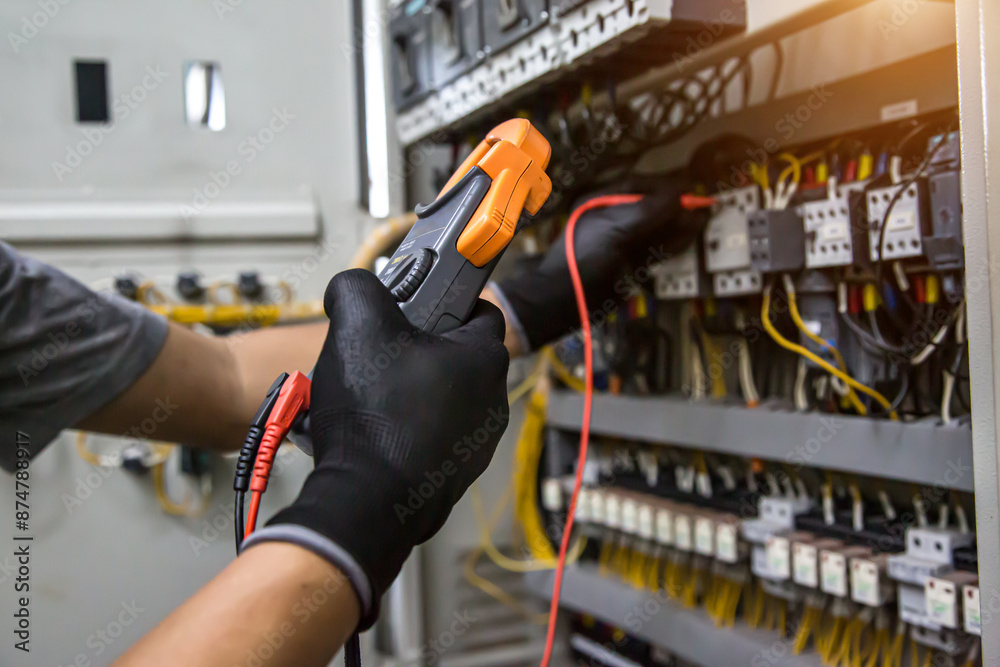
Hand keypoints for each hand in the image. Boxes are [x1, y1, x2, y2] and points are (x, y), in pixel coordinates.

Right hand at [244, 269, 509, 628]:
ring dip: (408, 391)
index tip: (409, 306)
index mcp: (485, 358)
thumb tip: (351, 287)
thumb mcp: (357, 323)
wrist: (365, 503)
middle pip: (455, 355)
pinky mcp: (454, 474)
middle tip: (377, 352)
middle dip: (416, 349)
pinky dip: (404, 429)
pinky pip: (430, 436)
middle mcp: (493, 400)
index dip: (441, 300)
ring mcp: (477, 443)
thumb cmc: (374, 414)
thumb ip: (357, 288)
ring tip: (367, 396)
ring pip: (440, 397)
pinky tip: (371, 432)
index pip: (479, 309)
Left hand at [495, 177, 705, 351]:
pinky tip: (688, 237)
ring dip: (680, 225)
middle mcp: (616, 218)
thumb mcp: (615, 228)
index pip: (640, 185)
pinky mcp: (631, 263)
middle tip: (703, 205)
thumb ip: (649, 210)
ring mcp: (624, 242)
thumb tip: (679, 195)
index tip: (690, 186)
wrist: (566, 299)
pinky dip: (673, 244)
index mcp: (604, 202)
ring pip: (658, 229)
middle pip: (653, 208)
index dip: (665, 186)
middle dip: (677, 207)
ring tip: (703, 220)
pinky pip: (656, 250)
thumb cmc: (583, 256)